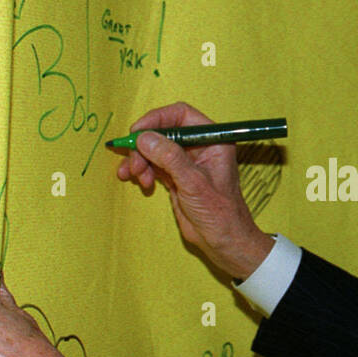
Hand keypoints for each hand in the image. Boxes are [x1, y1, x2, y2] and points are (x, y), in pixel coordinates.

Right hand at [113, 102, 273, 279]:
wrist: (223, 241)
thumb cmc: (220, 213)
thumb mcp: (194, 182)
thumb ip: (170, 158)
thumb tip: (144, 138)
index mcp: (212, 140)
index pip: (181, 115)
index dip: (157, 119)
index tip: (137, 132)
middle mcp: (199, 146)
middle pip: (163, 132)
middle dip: (144, 145)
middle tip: (134, 163)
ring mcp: (186, 162)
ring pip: (154, 149)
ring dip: (140, 160)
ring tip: (135, 176)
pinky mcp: (176, 177)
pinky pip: (153, 165)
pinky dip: (142, 170)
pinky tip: (140, 182)